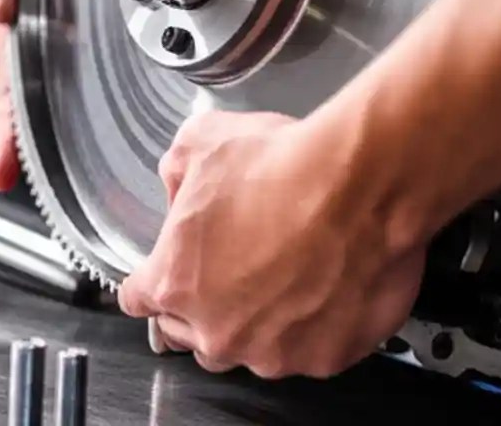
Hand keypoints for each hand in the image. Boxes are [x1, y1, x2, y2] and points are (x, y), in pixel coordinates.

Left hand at [118, 109, 428, 378]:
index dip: (157, 277)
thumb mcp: (200, 143)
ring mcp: (275, 353)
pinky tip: (329, 287)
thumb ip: (176, 177)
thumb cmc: (284, 166)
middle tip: (236, 267)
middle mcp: (219, 332)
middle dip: (205, 305)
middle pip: (192, 334)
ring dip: (260, 324)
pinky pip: (311, 350)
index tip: (173, 266)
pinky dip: (317, 327)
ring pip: (253, 350)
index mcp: (175, 283)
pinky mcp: (326, 357)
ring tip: (287, 278)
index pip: (138, 298)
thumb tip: (181, 189)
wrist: (362, 183)